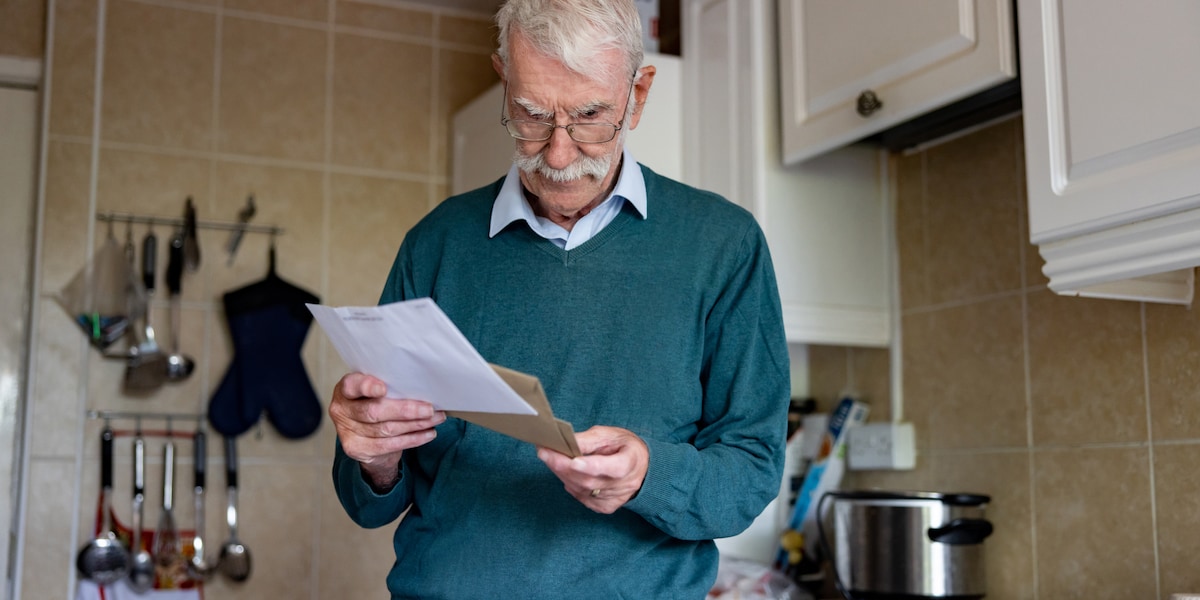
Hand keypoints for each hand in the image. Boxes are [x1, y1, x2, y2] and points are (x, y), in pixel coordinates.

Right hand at [329, 373, 445, 488]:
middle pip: (374, 411)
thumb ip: (389, 386)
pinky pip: (389, 445)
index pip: (352, 385)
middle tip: (429, 408)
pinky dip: (413, 439)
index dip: (366, 386)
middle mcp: (341, 410)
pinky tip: (428, 433)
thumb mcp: (376, 390)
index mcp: (345, 389)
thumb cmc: (375, 404)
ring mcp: (346, 432)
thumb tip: (423, 385)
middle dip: (405, 410)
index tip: (383, 388)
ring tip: (436, 419)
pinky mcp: (357, 449)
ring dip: (415, 425)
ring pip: (386, 429)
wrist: (365, 436)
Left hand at [537, 426, 648, 513]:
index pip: (613, 468)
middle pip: (590, 481)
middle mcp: (624, 485)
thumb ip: (588, 440)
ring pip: (582, 490)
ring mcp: (615, 499)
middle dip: (563, 467)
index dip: (592, 466)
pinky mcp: (606, 507)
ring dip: (563, 475)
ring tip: (550, 459)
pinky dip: (571, 486)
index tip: (572, 461)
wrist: (643, 468)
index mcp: (630, 462)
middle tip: (544, 453)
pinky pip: (582, 498)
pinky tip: (567, 474)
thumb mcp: (610, 435)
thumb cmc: (625, 447)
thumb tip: (564, 441)